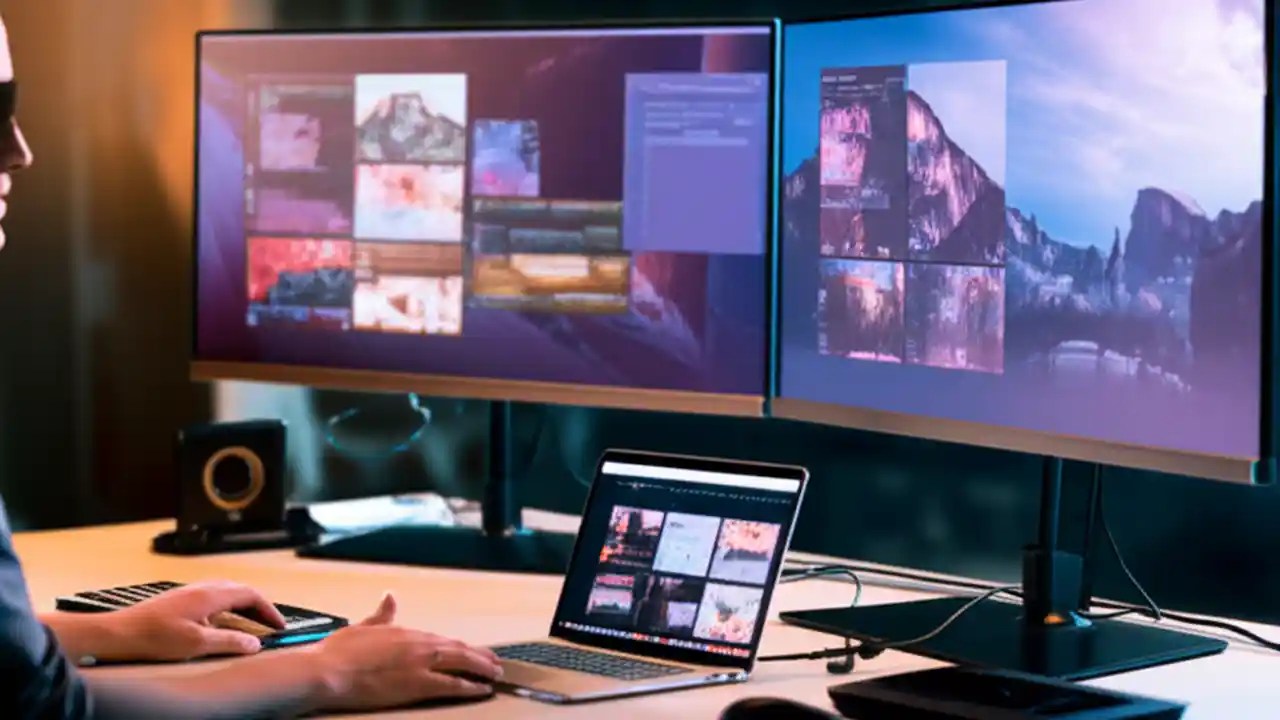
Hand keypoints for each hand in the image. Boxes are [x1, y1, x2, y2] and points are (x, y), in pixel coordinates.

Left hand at [107, 581, 287, 661]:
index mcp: (211, 595)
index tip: (279, 625)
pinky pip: (215, 598)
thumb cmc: (154, 637)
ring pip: (228, 593)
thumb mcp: (197, 643)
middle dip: (260, 607)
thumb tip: (254, 643)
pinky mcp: (181, 600)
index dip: (269, 610)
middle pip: (242, 591)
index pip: (251, 595)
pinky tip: (223, 623)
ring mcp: (191, 592)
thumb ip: (229, 642)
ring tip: (251, 624)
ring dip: (244, 607)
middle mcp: (203, 588)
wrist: (119, 633)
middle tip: (270, 625)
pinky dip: (229, 608)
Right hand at [309, 593, 502, 711]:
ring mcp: (420, 663)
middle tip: (495, 663)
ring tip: (495, 674)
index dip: (459, 646)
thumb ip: (381, 615)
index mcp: (404, 632)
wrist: (327, 671)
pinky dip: (471, 685)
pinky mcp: (417, 684)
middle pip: (457, 648)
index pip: (440, 640)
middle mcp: (418, 644)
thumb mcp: (362, 627)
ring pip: (460, 663)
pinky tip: (482, 688)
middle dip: (478, 656)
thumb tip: (390, 597)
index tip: (471, 650)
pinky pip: (452, 684)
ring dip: (481, 668)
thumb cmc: (337, 652)